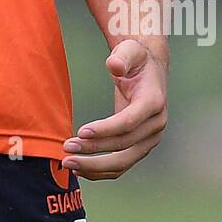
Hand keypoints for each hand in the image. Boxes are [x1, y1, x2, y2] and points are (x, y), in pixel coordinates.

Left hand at [61, 38, 167, 179]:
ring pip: (123, 162)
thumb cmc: (135, 60)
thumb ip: (122, 56)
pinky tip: (79, 168)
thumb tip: (113, 66)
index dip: (106, 129)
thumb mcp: (130, 50)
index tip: (81, 131)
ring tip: (67, 162)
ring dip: (94, 166)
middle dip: (95, 151)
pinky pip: (120, 165)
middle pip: (125, 147)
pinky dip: (100, 171)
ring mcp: (149, 139)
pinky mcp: (139, 147)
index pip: (129, 122)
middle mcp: (155, 125)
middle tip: (66, 150)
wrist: (148, 71)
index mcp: (154, 102)